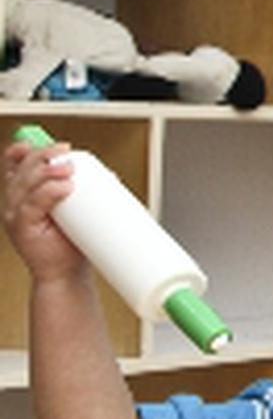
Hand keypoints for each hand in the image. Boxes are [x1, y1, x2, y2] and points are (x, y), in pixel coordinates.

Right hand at [2, 141, 87, 284]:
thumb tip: (110, 176)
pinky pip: (31, 205)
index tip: (52, 144)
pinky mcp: (21, 228)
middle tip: (67, 153)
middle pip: (22, 169)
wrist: (67, 274)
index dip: (27, 149)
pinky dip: (48, 193)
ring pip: (25, 184)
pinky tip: (64, 187)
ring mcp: (16, 214)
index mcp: (25, 193)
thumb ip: (84, 192)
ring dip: (47, 172)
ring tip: (70, 170)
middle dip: (44, 156)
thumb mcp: (76, 211)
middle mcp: (16, 201)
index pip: (16, 164)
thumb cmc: (72, 243)